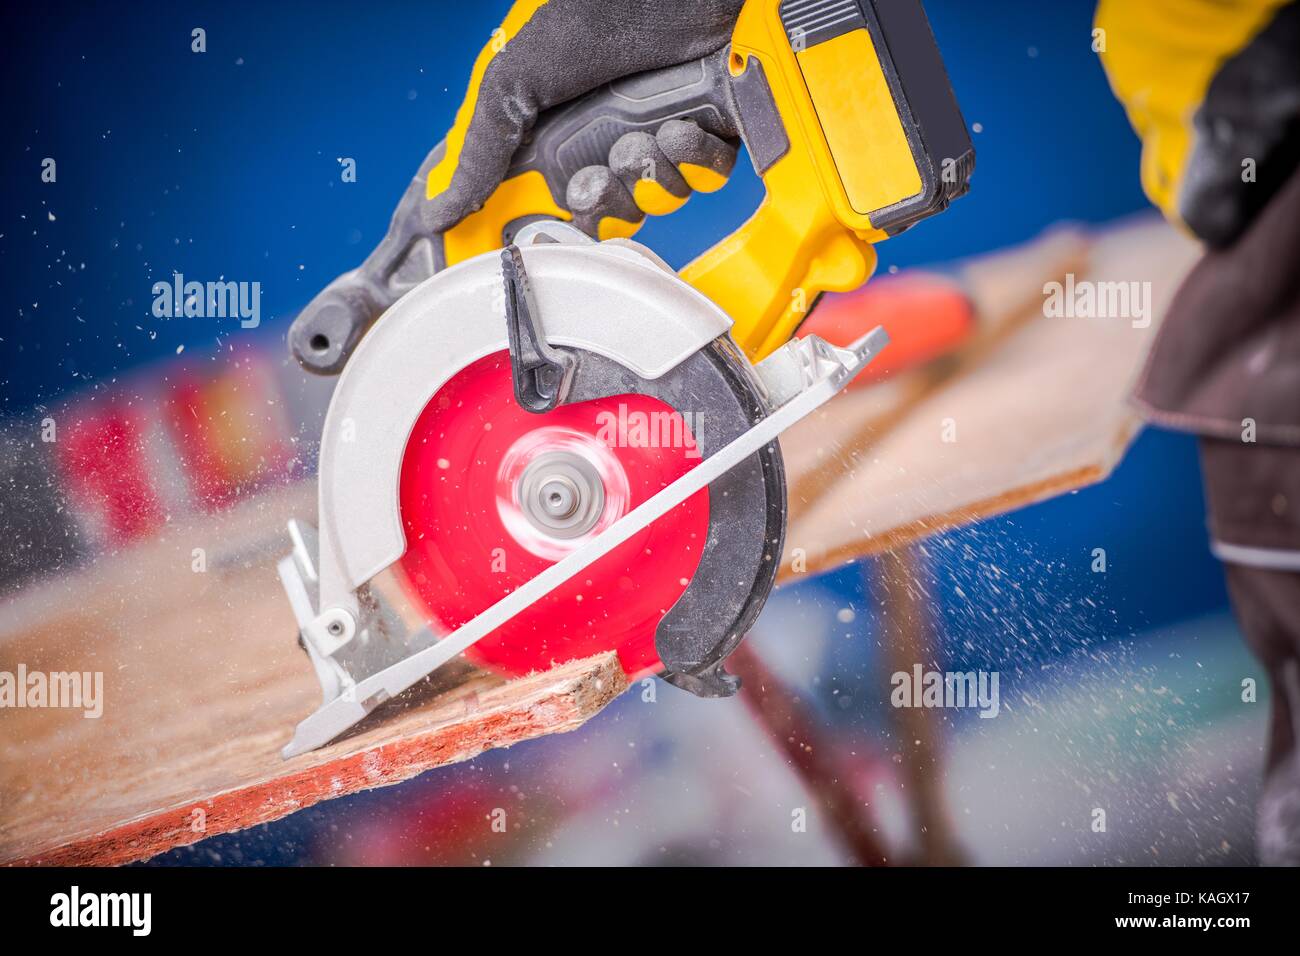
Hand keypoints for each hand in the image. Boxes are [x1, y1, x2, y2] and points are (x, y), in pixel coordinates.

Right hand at [425, 0, 743, 236]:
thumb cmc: (593, 13)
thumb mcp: (516, 80)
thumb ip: (481, 151)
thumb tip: (440, 212)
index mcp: (555, 132)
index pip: (538, 203)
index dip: (532, 230)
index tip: (522, 247)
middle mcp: (604, 138)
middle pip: (600, 216)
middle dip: (600, 203)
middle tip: (596, 179)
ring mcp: (658, 137)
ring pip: (654, 203)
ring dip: (647, 175)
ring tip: (645, 136)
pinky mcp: (709, 134)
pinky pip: (703, 180)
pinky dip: (693, 160)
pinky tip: (680, 128)